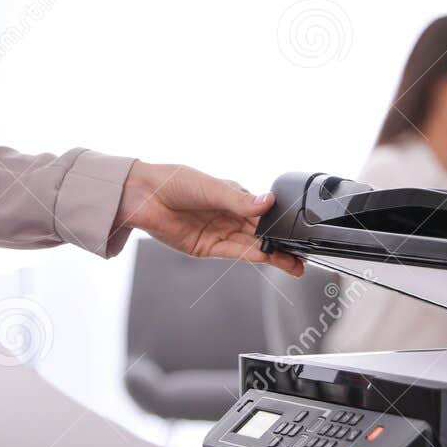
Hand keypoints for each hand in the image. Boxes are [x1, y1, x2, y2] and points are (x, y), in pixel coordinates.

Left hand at [115, 162, 303, 276]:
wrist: (142, 196)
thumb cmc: (173, 182)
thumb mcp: (211, 187)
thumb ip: (240, 201)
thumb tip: (269, 203)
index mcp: (233, 197)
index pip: (264, 213)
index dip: (281, 224)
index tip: (299, 231)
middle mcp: (229, 216)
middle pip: (262, 234)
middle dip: (283, 245)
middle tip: (303, 255)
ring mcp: (219, 232)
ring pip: (252, 247)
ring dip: (273, 256)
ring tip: (295, 264)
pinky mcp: (206, 247)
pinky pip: (234, 253)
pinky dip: (252, 256)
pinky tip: (269, 258)